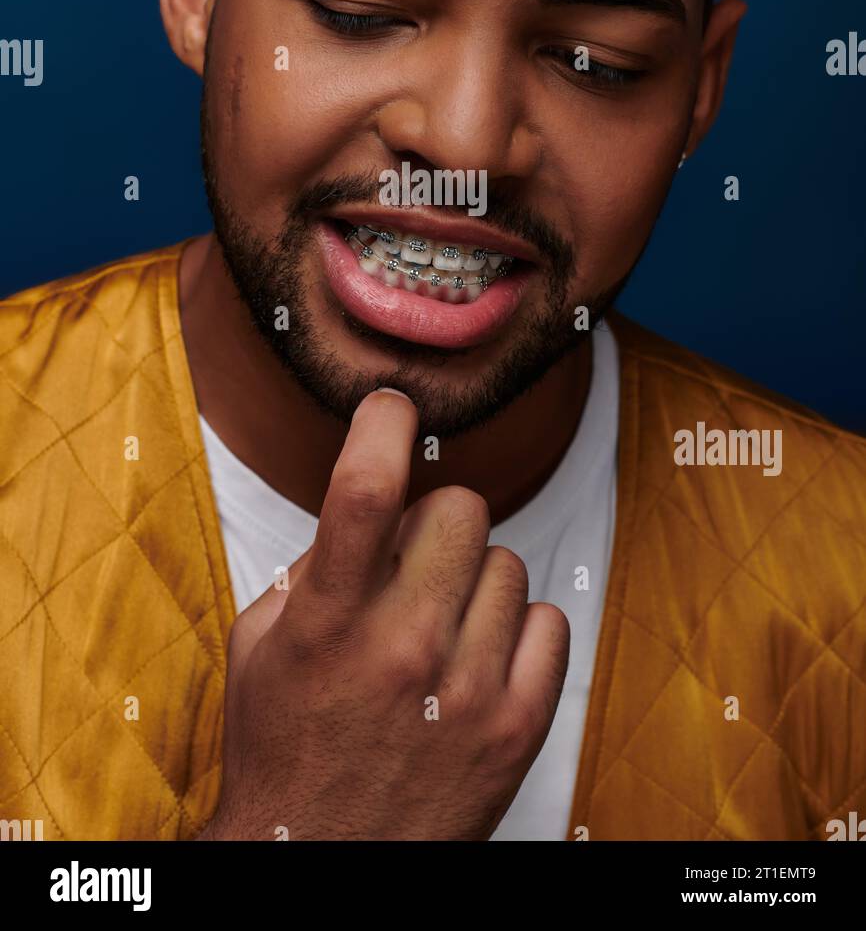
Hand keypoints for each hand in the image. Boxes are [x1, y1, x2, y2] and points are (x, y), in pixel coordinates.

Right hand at [199, 388, 569, 840]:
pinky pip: (552, 620)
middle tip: (414, 561)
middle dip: (436, 521)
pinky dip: (520, 630)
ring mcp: (467, 690)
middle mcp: (401, 648)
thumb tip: (376, 504)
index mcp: (326, 622)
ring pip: (508, 562)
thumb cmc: (286, 747)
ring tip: (442, 627)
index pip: (361, 493)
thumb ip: (310, 565)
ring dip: (475, 581)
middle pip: (460, 508)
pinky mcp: (517, 727)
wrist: (321, 863)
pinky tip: (482, 659)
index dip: (381, 425)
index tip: (390, 407)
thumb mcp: (261, 647)